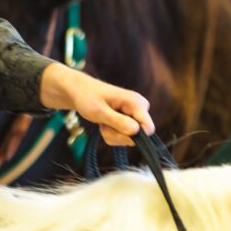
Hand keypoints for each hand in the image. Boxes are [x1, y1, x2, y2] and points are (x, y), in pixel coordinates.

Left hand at [39, 62, 153, 146]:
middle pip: (139, 136)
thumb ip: (118, 122)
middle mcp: (141, 107)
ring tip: (103, 122)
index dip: (134, 137)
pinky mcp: (132, 119)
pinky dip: (113, 134)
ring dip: (114, 135)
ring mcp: (137, 114)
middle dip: (119, 136)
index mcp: (136, 102)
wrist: (81, 91)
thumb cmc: (88, 98)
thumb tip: (136, 131)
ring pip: (131, 138)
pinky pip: (126, 137)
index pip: (148, 129)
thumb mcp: (99, 112)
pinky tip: (106, 123)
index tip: (115, 131)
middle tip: (104, 125)